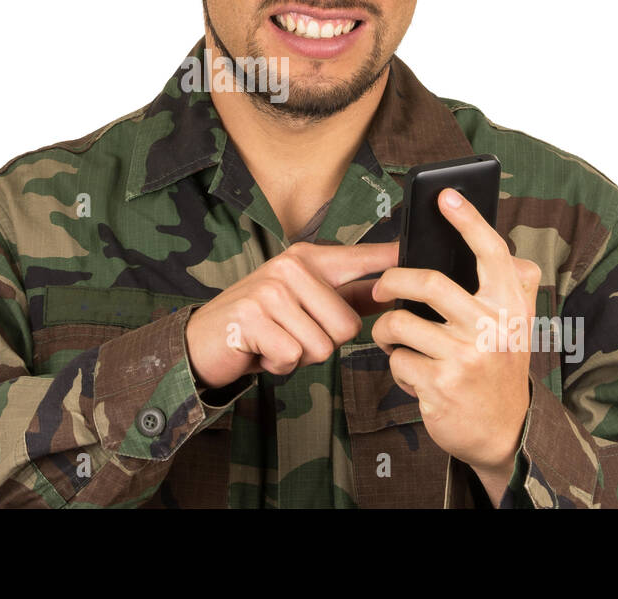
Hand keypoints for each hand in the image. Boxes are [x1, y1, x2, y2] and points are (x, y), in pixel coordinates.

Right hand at [185, 240, 399, 389]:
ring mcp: (271, 290)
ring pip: (323, 346)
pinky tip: (263, 351)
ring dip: (301, 357)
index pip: (360, 257)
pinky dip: (280, 366)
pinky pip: (294, 357)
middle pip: (348, 325)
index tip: (414, 251)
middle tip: (294, 334)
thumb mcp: (304, 301)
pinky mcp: (254, 318)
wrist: (203, 340)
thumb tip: (391, 292)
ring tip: (277, 341)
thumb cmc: (261, 321)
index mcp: (308, 259)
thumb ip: (346, 296)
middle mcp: (291, 267)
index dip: (390, 260)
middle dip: (326, 343)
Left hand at [370, 188, 540, 489]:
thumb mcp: (518, 326)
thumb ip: (515, 287)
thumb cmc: (501, 369)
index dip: (467, 220)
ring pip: (400, 324)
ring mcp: (465, 358)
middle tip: (380, 287)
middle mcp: (491, 329)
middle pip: (428, 282)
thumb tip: (503, 247)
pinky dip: (397, 365)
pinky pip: (397, 360)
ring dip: (388, 331)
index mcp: (510, 307)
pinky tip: (414, 374)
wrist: (505, 433)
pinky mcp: (440, 386)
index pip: (491, 252)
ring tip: (396, 338)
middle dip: (392, 280)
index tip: (444, 195)